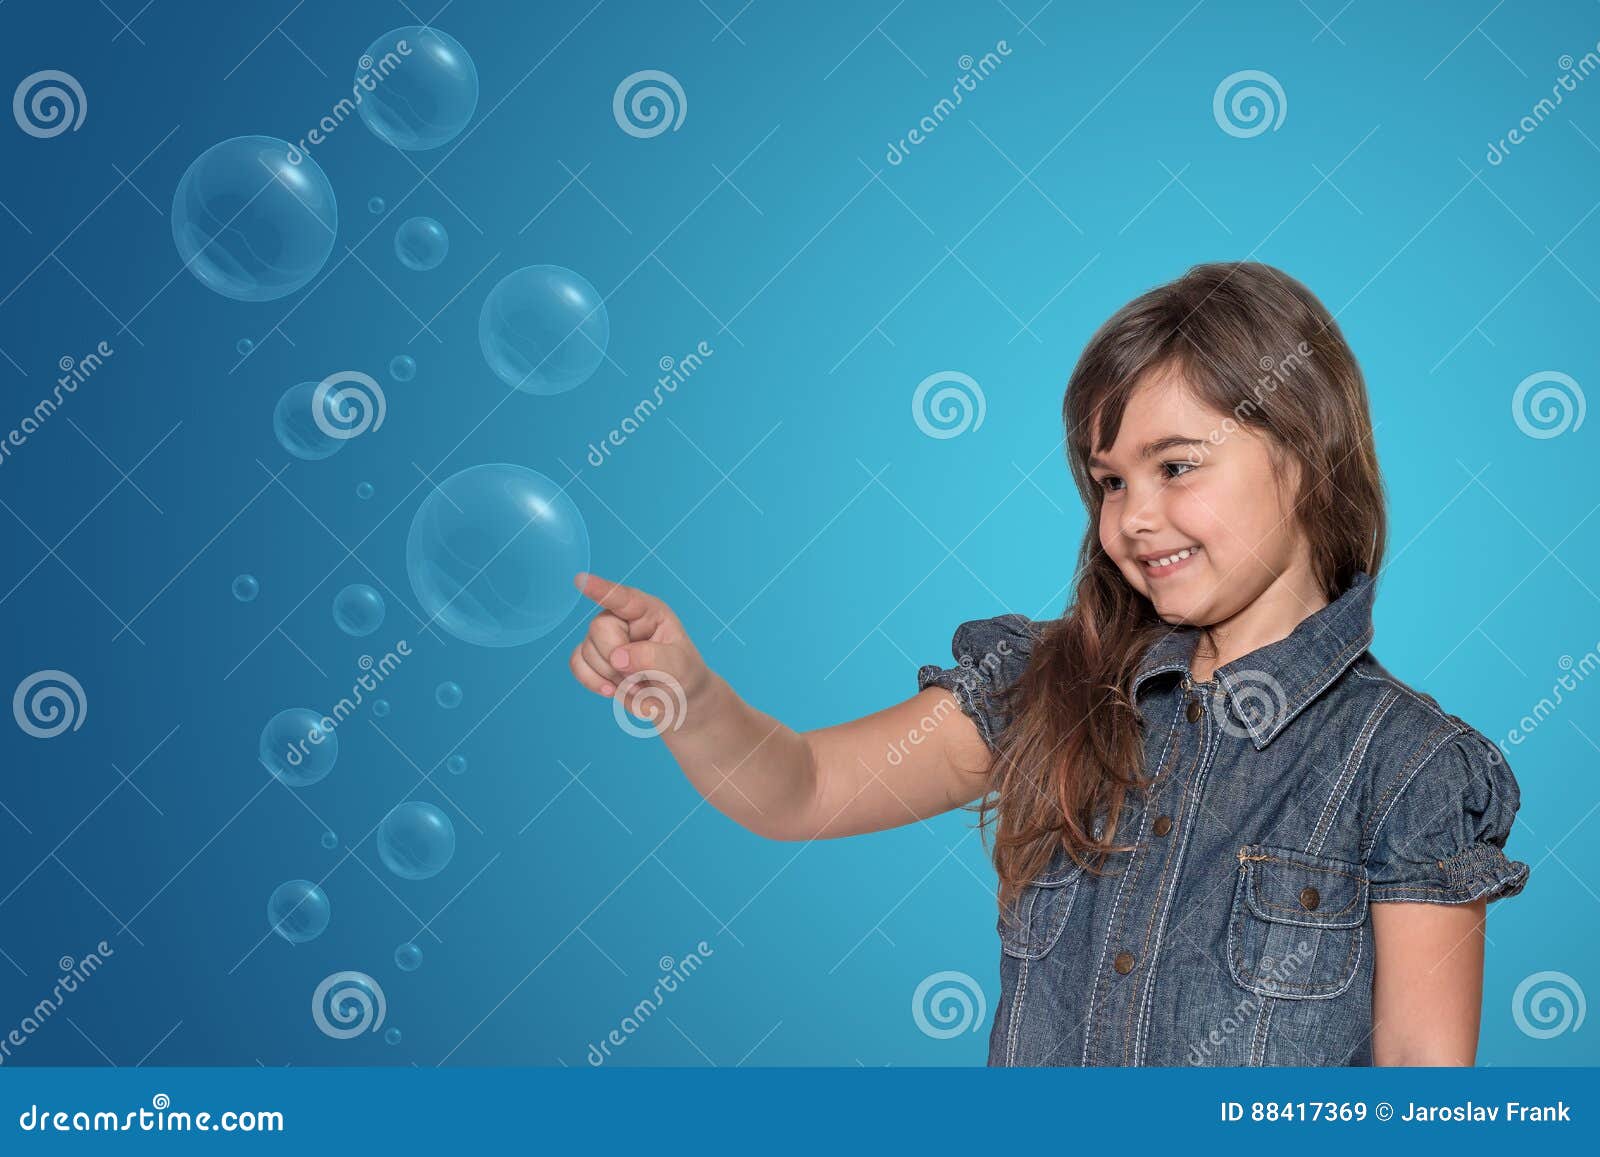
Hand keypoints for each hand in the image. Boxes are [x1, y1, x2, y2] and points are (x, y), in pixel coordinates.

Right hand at [569, 572, 717, 729]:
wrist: (677, 700)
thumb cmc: (683, 673)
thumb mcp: (680, 666)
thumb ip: (653, 657)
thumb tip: (618, 656)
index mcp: (648, 611)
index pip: (622, 597)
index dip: (600, 589)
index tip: (581, 580)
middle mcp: (622, 619)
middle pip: (599, 629)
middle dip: (616, 658)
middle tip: (642, 674)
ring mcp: (606, 638)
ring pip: (587, 650)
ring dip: (611, 676)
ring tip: (637, 681)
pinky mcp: (594, 658)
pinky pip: (578, 665)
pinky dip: (593, 682)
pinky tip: (612, 689)